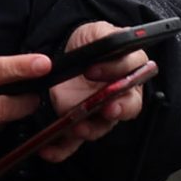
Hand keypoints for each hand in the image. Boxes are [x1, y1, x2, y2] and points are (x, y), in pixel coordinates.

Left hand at [38, 21, 150, 165]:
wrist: (66, 53)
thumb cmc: (88, 42)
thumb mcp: (98, 32)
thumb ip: (108, 37)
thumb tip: (113, 44)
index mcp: (129, 72)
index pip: (132, 75)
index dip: (115, 72)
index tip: (92, 69)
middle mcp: (118, 96)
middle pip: (127, 108)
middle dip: (118, 110)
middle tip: (105, 109)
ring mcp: (98, 113)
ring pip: (102, 127)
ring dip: (91, 129)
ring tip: (76, 127)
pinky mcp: (78, 124)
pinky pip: (73, 143)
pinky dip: (61, 149)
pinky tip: (47, 148)